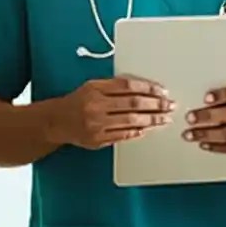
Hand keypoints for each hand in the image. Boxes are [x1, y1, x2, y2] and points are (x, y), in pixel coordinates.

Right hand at [52, 77, 174, 148]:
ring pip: (131, 121)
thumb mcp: (92, 86)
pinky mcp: (98, 140)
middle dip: (155, 104)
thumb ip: (114, 86)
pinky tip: (148, 129)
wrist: (56, 122)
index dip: (148, 88)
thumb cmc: (77, 101)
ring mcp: (97, 125)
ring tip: (165, 119)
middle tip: (169, 105)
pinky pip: (123, 135)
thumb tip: (143, 89)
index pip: (128, 86)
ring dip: (151, 120)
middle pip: (132, 104)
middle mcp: (96, 106)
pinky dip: (138, 132)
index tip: (162, 90)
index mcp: (95, 89)